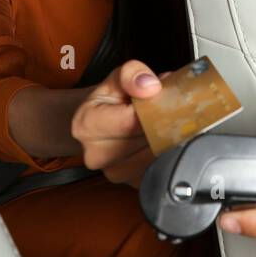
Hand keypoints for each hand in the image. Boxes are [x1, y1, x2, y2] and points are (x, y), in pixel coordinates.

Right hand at [72, 60, 168, 187]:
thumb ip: (133, 73)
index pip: (132, 120)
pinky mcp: (133, 183)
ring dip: (168, 137)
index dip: (153, 107)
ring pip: (158, 154)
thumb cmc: (109, 100)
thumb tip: (151, 86)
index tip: (162, 98)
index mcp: (87, 125)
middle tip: (168, 108)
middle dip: (164, 122)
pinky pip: (161, 167)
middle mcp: (97, 155)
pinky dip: (167, 151)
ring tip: (162, 123)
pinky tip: (160, 139)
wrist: (99, 123)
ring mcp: (115, 173)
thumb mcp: (117, 76)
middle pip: (148, 139)